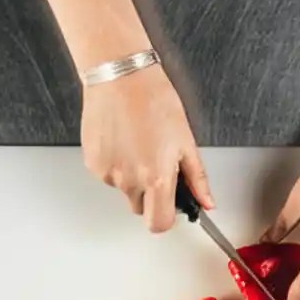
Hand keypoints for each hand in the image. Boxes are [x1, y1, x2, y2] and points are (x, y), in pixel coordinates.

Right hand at [81, 65, 213, 231]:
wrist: (120, 76)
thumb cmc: (153, 99)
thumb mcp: (186, 140)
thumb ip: (196, 178)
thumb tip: (206, 202)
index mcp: (157, 177)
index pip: (160, 223)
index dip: (166, 218)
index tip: (170, 207)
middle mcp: (129, 181)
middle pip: (141, 208)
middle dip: (150, 195)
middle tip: (155, 165)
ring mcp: (108, 174)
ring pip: (124, 190)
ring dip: (132, 177)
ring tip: (138, 144)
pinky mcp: (93, 163)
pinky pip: (107, 176)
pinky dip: (116, 165)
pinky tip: (122, 140)